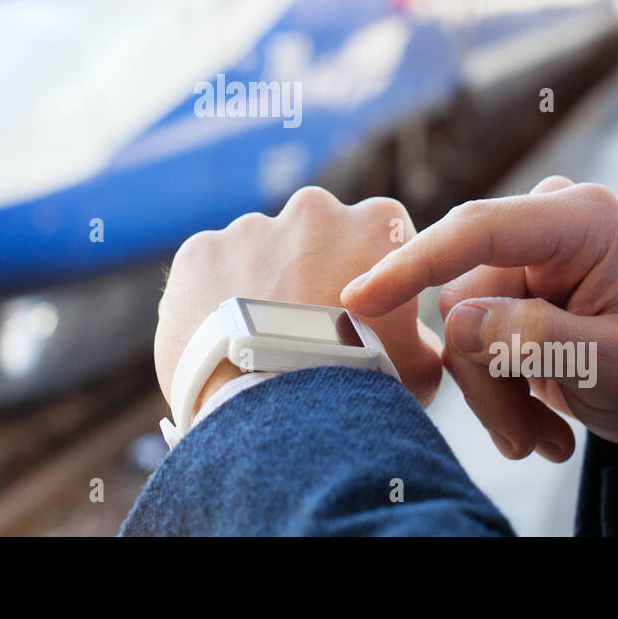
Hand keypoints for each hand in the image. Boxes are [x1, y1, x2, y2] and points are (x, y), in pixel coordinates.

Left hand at [156, 186, 442, 416]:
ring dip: (256, 285)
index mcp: (376, 223)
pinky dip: (211, 299)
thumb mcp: (417, 365)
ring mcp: (251, 226)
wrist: (282, 410)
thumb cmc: (359, 385)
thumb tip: (413, 340)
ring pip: (255, 254)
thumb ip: (417, 335)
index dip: (363, 277)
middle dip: (307, 273)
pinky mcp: (199, 250)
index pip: (374, 238)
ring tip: (257, 343)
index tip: (354, 314)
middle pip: (310, 238)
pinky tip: (221, 340)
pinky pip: (207, 272)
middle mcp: (313, 208)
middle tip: (303, 330)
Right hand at [340, 177, 617, 457]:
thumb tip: (457, 322)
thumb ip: (540, 339)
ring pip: (458, 326)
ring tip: (544, 438)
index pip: (478, 231)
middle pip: (462, 294)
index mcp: (580, 218)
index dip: (414, 265)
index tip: (358, 299)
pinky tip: (539, 420)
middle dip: (486, 373)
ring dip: (493, 393)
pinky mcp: (504, 282)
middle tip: (527, 440)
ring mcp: (521, 251)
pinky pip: (464, 336)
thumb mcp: (616, 366)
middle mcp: (543, 221)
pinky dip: (494, 387)